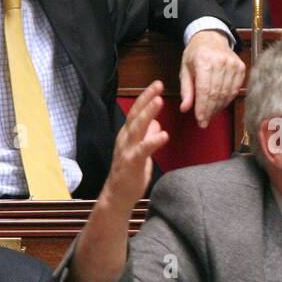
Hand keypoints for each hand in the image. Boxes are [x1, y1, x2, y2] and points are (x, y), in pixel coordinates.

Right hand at [104, 80, 168, 209]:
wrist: (117, 196)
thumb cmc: (129, 175)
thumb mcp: (141, 152)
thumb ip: (147, 137)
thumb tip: (157, 123)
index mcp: (127, 135)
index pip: (137, 112)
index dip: (146, 98)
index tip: (157, 84)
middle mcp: (125, 139)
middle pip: (136, 115)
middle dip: (147, 98)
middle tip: (158, 84)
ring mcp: (127, 150)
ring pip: (137, 128)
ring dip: (148, 113)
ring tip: (159, 100)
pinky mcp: (132, 163)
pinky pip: (143, 150)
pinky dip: (153, 141)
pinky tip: (163, 134)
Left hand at [180, 30, 245, 128]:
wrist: (211, 37)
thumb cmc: (196, 54)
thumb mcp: (185, 69)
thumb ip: (186, 90)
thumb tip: (185, 108)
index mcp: (204, 60)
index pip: (205, 90)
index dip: (203, 108)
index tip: (200, 120)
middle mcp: (221, 61)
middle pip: (216, 94)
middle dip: (209, 111)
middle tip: (204, 121)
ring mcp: (233, 64)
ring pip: (226, 94)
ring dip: (218, 107)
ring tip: (210, 114)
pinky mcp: (241, 67)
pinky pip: (235, 90)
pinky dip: (227, 100)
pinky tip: (219, 104)